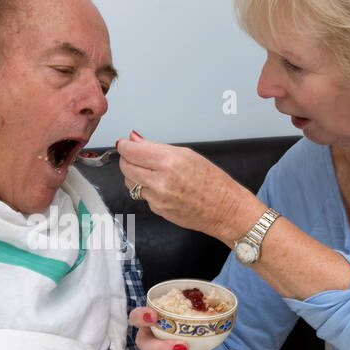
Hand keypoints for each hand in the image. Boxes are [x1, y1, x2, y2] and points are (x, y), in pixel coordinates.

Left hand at [117, 132, 260, 243]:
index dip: (125, 145)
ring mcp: (157, 197)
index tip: (124, 143)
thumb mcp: (187, 154)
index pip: (131, 151)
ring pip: (130, 182)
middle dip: (127, 159)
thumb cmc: (213, 181)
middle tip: (134, 155)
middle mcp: (160, 180)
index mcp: (169, 161)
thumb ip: (157, 147)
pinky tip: (160, 186)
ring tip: (149, 171)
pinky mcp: (156, 209)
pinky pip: (141, 195)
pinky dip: (146, 188)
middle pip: (125, 166)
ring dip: (134, 174)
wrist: (224, 209)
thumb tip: (136, 140)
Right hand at [129, 306, 213, 349]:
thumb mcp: (187, 316)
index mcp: (149, 323)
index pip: (136, 317)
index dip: (141, 316)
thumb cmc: (182, 331)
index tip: (153, 315)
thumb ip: (203, 303)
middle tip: (184, 346)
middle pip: (147, 345)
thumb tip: (227, 290)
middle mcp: (147, 342)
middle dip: (164, 347)